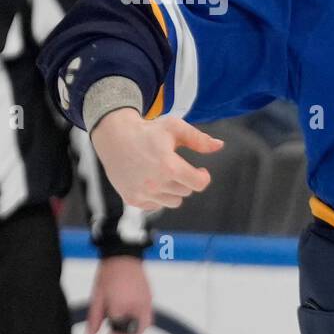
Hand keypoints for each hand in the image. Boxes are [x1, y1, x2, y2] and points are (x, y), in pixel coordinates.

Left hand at [86, 256, 153, 333]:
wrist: (124, 255)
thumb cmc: (109, 274)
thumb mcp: (97, 297)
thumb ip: (94, 319)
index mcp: (122, 304)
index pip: (118, 328)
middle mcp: (138, 305)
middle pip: (136, 332)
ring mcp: (146, 302)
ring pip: (143, 326)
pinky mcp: (149, 299)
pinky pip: (145, 318)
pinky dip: (134, 325)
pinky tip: (122, 325)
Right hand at [90, 108, 221, 209]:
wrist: (114, 136)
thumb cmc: (148, 130)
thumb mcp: (175, 128)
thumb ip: (198, 139)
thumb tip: (220, 145)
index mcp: (169, 166)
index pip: (199, 184)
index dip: (203, 176)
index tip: (201, 171)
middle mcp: (155, 183)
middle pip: (186, 191)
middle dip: (184, 179)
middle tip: (173, 165)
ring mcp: (142, 193)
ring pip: (173, 201)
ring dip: (172, 189)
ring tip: (162, 173)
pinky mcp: (132, 199)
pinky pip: (156, 206)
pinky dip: (157, 196)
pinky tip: (150, 180)